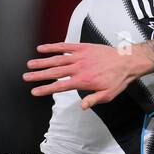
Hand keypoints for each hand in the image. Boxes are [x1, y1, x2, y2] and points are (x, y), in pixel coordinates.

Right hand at [23, 41, 146, 107]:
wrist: (127, 61)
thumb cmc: (118, 79)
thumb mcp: (108, 95)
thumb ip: (93, 100)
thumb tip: (82, 106)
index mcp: (83, 81)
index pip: (60, 86)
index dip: (46, 89)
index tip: (34, 91)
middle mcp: (78, 68)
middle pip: (54, 72)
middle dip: (38, 75)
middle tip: (26, 77)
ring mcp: (79, 56)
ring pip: (57, 59)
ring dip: (42, 62)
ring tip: (30, 64)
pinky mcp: (82, 47)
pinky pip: (65, 46)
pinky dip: (53, 47)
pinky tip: (42, 48)